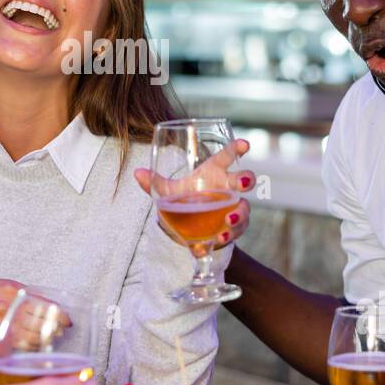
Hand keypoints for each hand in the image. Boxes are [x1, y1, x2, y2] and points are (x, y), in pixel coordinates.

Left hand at [133, 138, 255, 248]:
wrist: (190, 230)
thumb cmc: (185, 202)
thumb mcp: (168, 193)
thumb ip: (155, 183)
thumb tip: (137, 172)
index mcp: (213, 173)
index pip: (228, 157)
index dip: (237, 148)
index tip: (244, 145)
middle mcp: (227, 188)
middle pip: (244, 180)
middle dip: (247, 179)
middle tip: (243, 183)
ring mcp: (234, 208)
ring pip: (244, 208)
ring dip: (239, 214)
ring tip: (228, 220)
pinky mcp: (234, 227)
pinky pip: (236, 231)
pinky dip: (227, 235)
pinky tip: (216, 239)